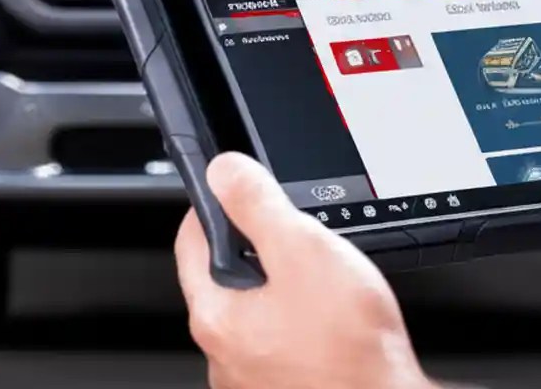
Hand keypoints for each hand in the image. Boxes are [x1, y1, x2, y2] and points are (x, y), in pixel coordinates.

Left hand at [175, 153, 435, 388]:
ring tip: (321, 283)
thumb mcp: (304, 251)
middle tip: (290, 234)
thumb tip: (225, 173)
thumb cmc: (350, 349)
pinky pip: (282, 345)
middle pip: (224, 279)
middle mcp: (223, 355)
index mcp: (215, 316)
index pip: (190, 241)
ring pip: (257, 315)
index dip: (213, 205)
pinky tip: (331, 323)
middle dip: (255, 251)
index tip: (231, 189)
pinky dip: (301, 328)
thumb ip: (259, 205)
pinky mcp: (284, 388)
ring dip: (282, 292)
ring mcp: (252, 379)